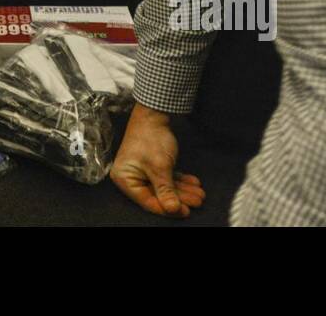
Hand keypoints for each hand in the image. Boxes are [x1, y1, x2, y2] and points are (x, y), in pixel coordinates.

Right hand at [110, 103, 205, 217]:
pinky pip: (166, 178)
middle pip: (157, 194)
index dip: (167, 208)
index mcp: (125, 178)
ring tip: (200, 194)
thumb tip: (173, 210)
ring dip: (183, 190)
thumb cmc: (151, 138)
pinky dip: (180, 181)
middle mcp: (131, 177)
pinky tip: (194, 183)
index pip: (147, 201)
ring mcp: (141, 171)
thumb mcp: (160, 167)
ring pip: (164, 187)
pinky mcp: (151, 166)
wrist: (154, 114)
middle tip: (198, 201)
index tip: (185, 211)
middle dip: (180, 198)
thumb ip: (166, 190)